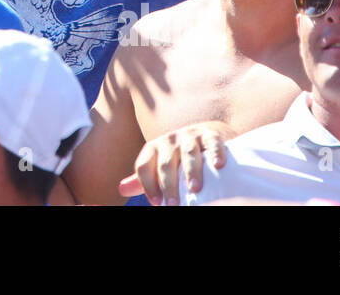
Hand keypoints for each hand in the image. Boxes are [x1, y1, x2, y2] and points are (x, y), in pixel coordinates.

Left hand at [119, 121, 233, 205]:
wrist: (206, 134)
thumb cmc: (178, 156)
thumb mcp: (159, 164)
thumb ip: (144, 178)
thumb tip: (121, 189)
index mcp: (153, 148)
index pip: (144, 166)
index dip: (147, 185)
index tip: (157, 203)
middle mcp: (169, 140)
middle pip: (165, 164)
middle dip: (169, 185)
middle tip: (174, 205)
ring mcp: (190, 135)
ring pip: (189, 153)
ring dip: (191, 172)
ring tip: (195, 190)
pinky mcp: (211, 134)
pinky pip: (212, 142)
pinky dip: (216, 153)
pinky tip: (218, 165)